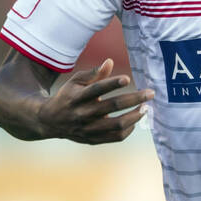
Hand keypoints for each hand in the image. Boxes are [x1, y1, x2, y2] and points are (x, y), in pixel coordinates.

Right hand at [38, 58, 153, 144]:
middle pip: (113, 106)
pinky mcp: (93, 139)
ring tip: (145, 108)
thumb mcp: (76, 82)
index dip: (112, 83)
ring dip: (135, 116)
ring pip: (117, 124)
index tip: (128, 78)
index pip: (97, 89)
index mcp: (77, 97)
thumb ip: (94, 74)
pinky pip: (116, 137)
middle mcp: (83, 113)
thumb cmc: (68, 96)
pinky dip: (128, 129)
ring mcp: (88, 128)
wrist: (51, 121)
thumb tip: (111, 62)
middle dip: (135, 99)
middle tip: (150, 93)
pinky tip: (135, 120)